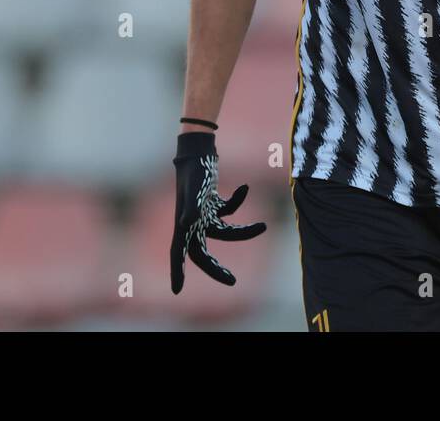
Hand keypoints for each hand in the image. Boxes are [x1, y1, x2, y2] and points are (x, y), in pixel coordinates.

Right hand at [170, 131, 266, 293]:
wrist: (198, 149)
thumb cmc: (194, 170)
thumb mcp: (195, 190)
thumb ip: (192, 208)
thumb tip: (189, 223)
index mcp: (183, 224)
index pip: (178, 253)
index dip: (178, 271)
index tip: (177, 290)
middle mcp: (191, 222)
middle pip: (203, 253)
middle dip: (217, 268)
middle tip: (232, 280)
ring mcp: (202, 214)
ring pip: (224, 232)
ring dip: (244, 230)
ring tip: (263, 226)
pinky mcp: (212, 204)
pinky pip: (228, 210)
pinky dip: (238, 200)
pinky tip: (244, 187)